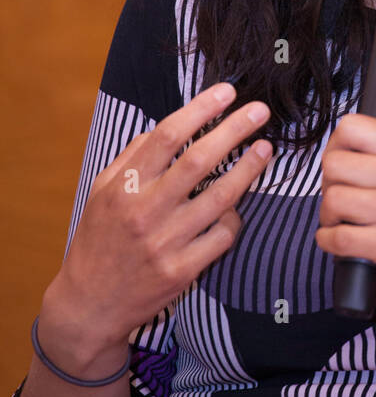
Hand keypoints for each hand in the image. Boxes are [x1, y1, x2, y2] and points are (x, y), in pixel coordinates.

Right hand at [46, 83, 273, 351]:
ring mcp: (166, 242)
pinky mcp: (182, 270)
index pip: (167, 136)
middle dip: (234, 130)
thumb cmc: (98, 240)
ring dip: (248, 169)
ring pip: (220, 198)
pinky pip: (222, 236)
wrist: (90, 304)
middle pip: (199, 160)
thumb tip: (164, 127)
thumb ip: (131, 157)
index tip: (226, 92)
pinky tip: (237, 208)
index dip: (200, 109)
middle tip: (260, 111)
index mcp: (124, 186)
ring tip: (266, 149)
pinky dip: (234, 218)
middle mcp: (145, 211)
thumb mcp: (100, 192)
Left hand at [315, 112, 375, 313]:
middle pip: (335, 165)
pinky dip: (329, 241)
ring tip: (342, 222)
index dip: (335, 145)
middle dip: (328, 185)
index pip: (353, 127)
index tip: (339, 162)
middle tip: (340, 198)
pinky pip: (338, 238)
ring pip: (333, 201)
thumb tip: (339, 150)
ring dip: (328, 216)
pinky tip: (340, 241)